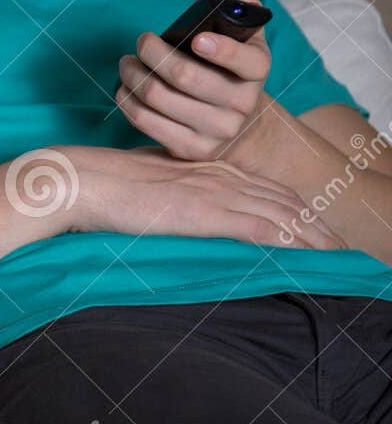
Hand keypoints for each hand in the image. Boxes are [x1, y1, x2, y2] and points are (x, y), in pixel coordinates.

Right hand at [60, 145, 344, 249]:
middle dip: (317, 223)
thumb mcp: (148, 184)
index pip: (266, 187)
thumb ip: (173, 193)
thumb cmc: (103, 184)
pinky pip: (262, 227)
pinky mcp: (205, 212)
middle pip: (285, 199)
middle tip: (340, 246)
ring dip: (314, 236)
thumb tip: (176, 209)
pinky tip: (308, 255)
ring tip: (337, 255)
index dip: (296, 207)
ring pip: (283, 213)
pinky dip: (290, 241)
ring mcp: (214, 192)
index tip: (315, 227)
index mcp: (206, 168)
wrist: (83, 180)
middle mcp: (219, 176)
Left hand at [116, 0, 272, 162]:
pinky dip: (127, 100)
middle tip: (141, 42)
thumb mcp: (246, 44)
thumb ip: (243, 18)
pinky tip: (125, 87)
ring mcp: (217, 131)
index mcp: (257, 71)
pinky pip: (146, 121)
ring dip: (132, 74)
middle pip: (184, 76)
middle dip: (152, 53)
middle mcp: (241, 104)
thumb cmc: (230, 73)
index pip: (245, 60)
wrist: (239, 126)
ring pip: (158, 97)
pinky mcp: (190, 149)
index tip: (196, 39)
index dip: (221, 50)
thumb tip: (241, 1)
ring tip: (127, 63)